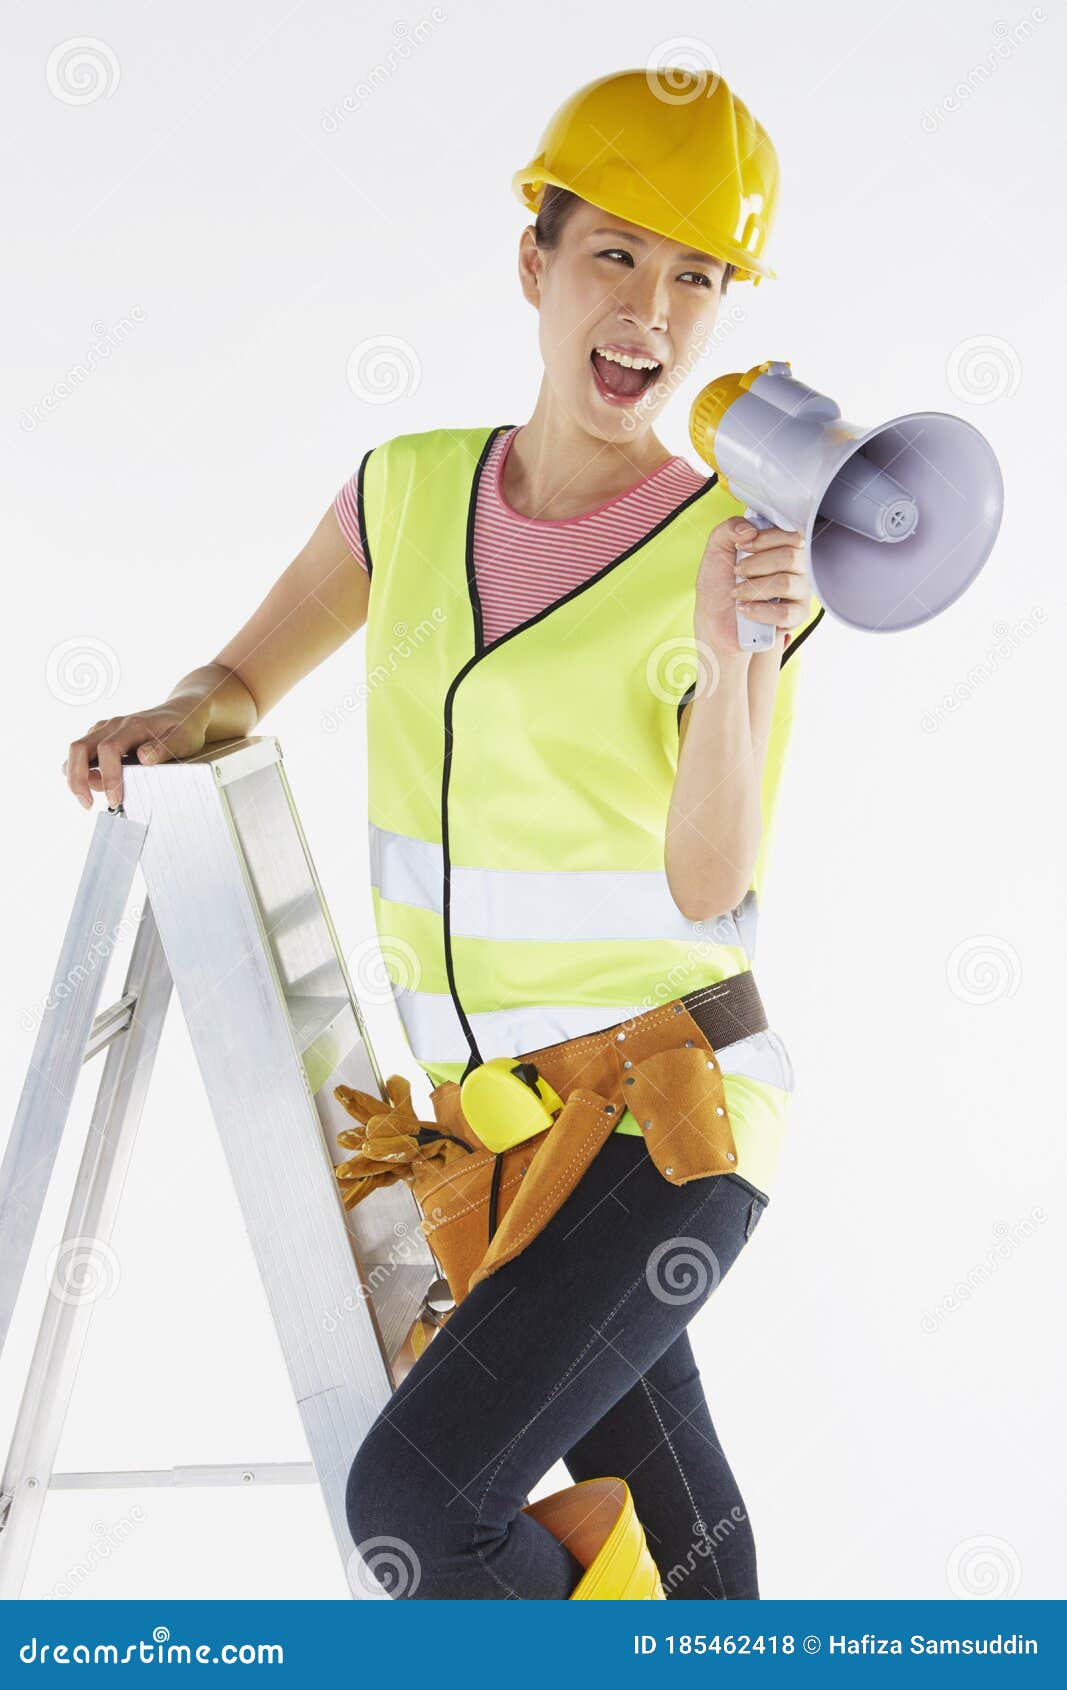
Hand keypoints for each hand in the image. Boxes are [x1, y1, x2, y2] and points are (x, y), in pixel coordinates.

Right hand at [63, 699, 210, 809]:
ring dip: (76, 776)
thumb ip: (164, 748)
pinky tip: (96, 785)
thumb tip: (144, 757)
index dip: (109, 776)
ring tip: (92, 798)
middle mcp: (114, 725)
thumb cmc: (183, 728)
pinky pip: (82, 752)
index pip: (109, 749)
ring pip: (76, 750)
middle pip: (79, 748)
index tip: (115, 799)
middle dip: (77, 779)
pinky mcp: (101, 735)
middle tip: (88, 804)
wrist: (181, 711)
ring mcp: (105, 728)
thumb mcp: (183, 739)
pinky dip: (81, 771)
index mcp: (134, 726)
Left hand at [694, 515, 812, 658]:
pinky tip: (744, 610)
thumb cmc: (720, 585)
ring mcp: (799, 592)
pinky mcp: (796, 617)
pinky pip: (786, 613)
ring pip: (786, 583)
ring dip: (753, 588)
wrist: (713, 620)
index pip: (790, 534)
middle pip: (790, 556)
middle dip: (755, 564)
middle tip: (737, 572)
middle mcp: (796, 567)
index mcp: (782, 547)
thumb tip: (750, 530)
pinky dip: (759, 611)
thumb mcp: (717, 549)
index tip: (740, 546)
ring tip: (737, 594)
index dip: (764, 539)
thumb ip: (729, 528)